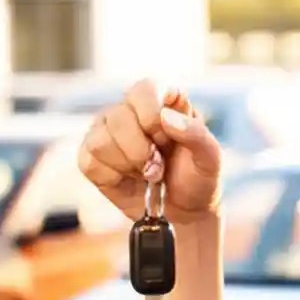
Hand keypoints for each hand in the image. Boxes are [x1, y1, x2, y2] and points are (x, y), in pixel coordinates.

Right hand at [78, 79, 221, 224]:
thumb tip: (165, 116)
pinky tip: (128, 178)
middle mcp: (129, 109)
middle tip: (159, 164)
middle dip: (143, 149)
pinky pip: (89, 162)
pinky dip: (113, 177)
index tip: (167, 139)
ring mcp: (106, 131)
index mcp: (160, 100)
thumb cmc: (197, 177)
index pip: (144, 89)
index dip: (152, 116)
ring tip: (147, 173)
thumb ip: (196, 133)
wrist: (184, 211)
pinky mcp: (91, 156)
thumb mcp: (210, 157)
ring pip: (101, 141)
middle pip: (119, 117)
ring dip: (129, 165)